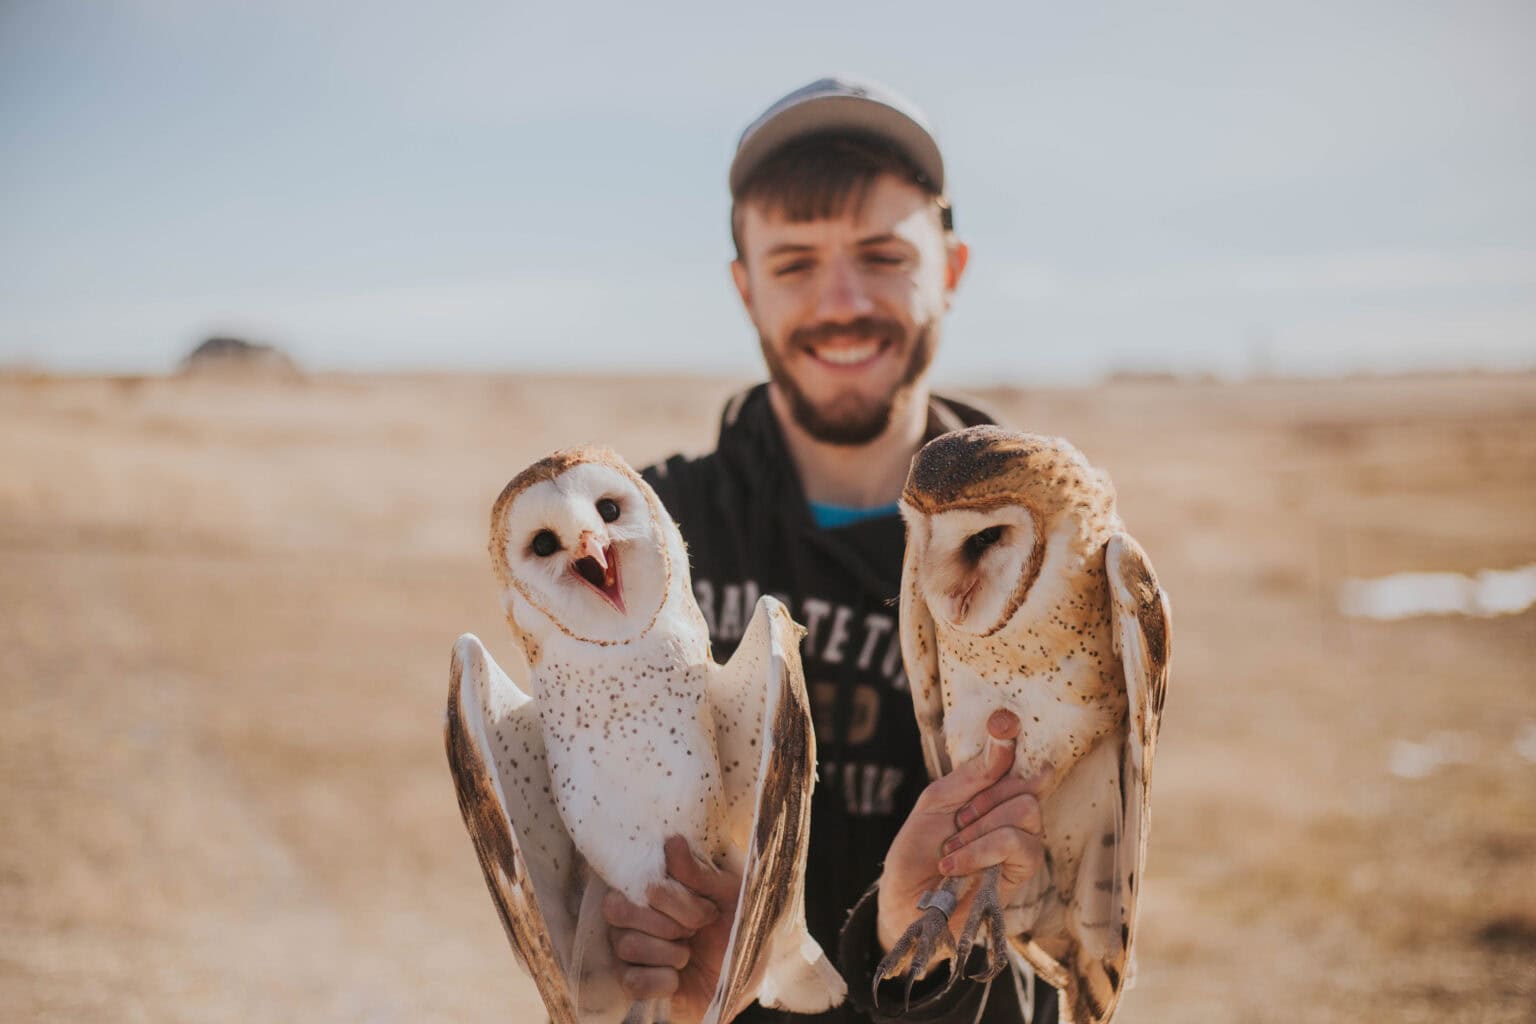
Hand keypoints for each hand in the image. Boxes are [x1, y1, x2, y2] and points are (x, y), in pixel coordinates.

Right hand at [603, 836, 741, 1023]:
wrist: (743, 978)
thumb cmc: (736, 927)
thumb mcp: (731, 896)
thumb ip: (700, 873)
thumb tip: (673, 842)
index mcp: (653, 885)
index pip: (633, 880)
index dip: (669, 897)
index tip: (706, 908)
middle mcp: (632, 913)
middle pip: (618, 910)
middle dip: (668, 924)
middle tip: (694, 931)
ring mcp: (627, 948)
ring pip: (626, 945)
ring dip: (670, 954)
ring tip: (688, 954)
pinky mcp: (632, 982)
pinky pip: (631, 981)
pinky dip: (663, 982)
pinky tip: (677, 979)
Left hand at [875, 710, 1047, 954]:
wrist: (904, 899)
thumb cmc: (918, 851)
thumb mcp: (935, 802)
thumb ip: (972, 775)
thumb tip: (1004, 739)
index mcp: (993, 795)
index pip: (1018, 763)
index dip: (1013, 742)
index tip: (1005, 722)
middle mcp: (1014, 817)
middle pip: (1025, 786)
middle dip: (985, 799)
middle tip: (958, 821)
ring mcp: (1022, 845)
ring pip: (1025, 811)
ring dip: (979, 829)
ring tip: (953, 848)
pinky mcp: (1022, 874)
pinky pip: (1018, 845)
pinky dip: (980, 851)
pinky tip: (954, 863)